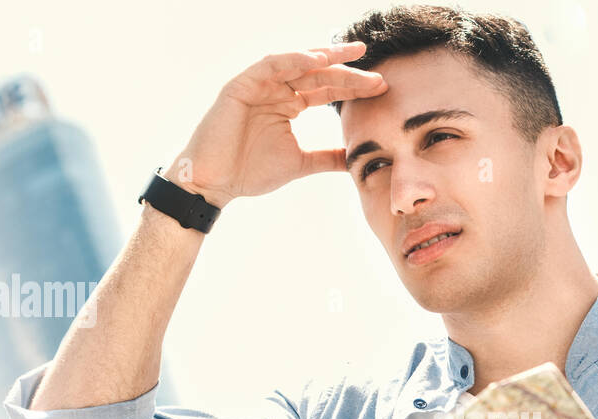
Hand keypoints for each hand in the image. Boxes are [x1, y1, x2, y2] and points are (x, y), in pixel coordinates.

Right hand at [164, 40, 387, 206]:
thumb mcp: (300, 163)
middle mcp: (276, 90)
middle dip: (346, 70)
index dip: (353, 87)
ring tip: (351, 56)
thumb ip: (327, 157)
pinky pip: (270, 64)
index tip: (381, 87)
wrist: (215, 183)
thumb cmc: (250, 172)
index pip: (327, 90)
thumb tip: (355, 159)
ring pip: (297, 64)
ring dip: (325, 57)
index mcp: (289, 105)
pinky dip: (294, 59)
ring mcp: (259, 85)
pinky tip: (317, 60)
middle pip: (317, 74)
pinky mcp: (241, 84)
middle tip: (374, 68)